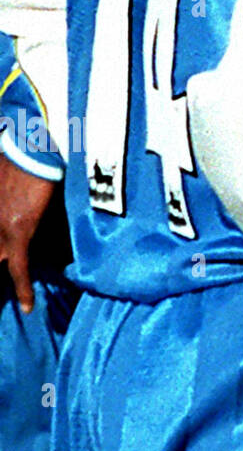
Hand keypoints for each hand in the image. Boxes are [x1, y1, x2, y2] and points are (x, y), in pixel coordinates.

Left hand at [0, 154, 55, 312]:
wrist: (31, 144)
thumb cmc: (23, 152)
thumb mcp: (4, 174)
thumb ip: (10, 192)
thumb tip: (24, 198)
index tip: (2, 261)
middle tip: (6, 264)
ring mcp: (0, 227)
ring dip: (4, 268)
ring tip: (13, 297)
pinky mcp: (18, 233)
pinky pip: (20, 268)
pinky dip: (23, 288)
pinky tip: (27, 306)